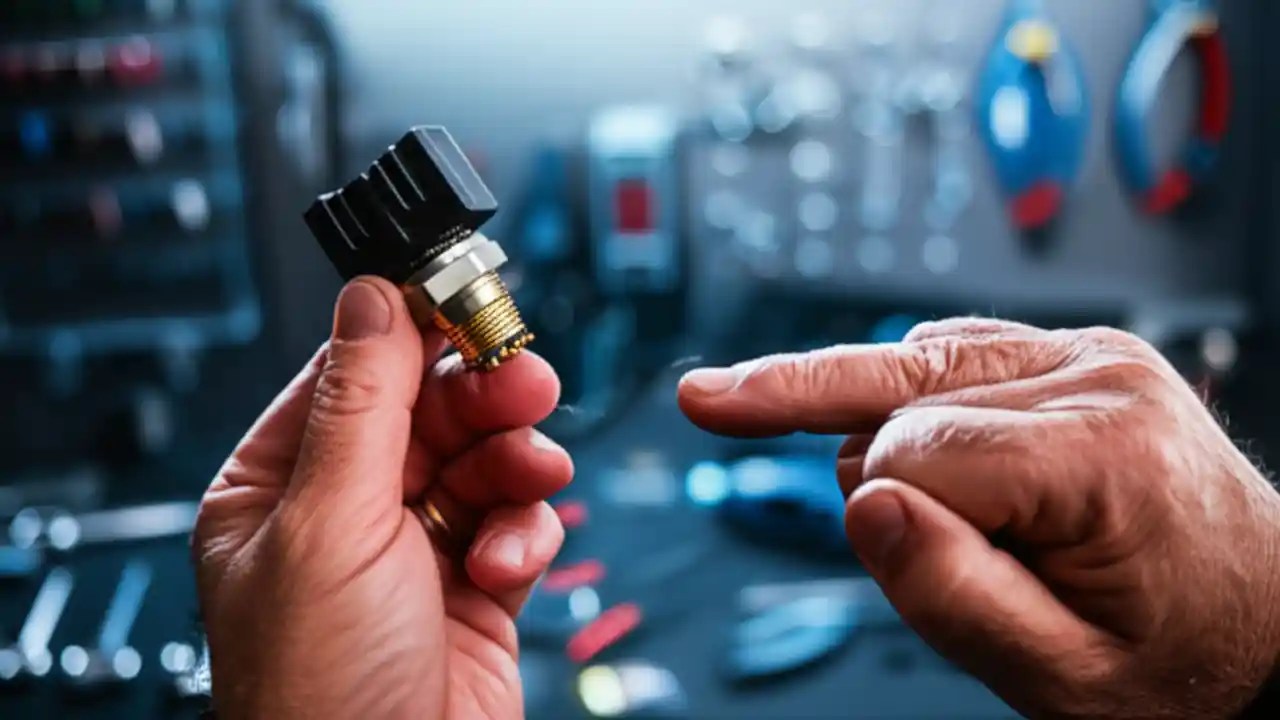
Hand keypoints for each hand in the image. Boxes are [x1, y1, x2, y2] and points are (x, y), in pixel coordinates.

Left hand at [193, 278, 571, 719]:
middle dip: (483, 397)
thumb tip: (372, 297)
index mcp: (281, 487)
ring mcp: (414, 549)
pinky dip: (525, 532)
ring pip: (484, 460)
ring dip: (514, 462)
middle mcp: (346, 513)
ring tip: (531, 471)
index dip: (414, 332)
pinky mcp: (475, 587)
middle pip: (431, 410)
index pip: (353, 374)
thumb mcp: (331, 526)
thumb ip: (362, 403)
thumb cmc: (320, 693)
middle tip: (526, 378)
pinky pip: (515, 522)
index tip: (468, 296)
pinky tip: (508, 563)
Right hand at [678, 319, 1279, 718]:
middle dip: (877, 470)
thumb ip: (956, 599)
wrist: (1260, 616)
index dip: (889, 521)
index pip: (911, 453)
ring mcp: (1091, 353)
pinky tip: (930, 454)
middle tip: (768, 452)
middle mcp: (1101, 378)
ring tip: (919, 503)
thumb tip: (866, 508)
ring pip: (913, 362)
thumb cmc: (1175, 653)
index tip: (929, 574)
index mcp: (1106, 455)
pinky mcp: (1075, 350)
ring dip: (885, 427)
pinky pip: (948, 352)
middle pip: (901, 394)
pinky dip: (917, 403)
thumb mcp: (1065, 676)